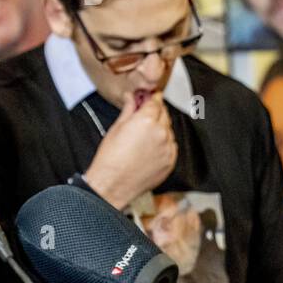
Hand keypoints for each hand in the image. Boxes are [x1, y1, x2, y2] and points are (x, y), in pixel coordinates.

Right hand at [85, 91, 176, 209]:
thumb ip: (128, 110)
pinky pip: (171, 146)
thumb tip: (131, 98)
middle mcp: (161, 133)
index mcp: (146, 121)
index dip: (152, 98)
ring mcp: (168, 148)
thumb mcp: (116, 128)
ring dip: (160, 128)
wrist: (113, 184)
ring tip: (144, 137)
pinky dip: (164, 144)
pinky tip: (150, 148)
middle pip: (164, 114)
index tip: (150, 97)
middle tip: (144, 116)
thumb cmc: (110, 160)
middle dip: (156, 112)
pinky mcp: (170, 161)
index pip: (155, 102)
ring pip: (169, 130)